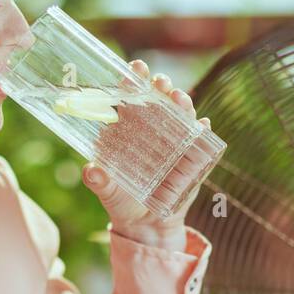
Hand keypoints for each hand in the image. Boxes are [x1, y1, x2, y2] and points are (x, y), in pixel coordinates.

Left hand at [81, 60, 211, 245]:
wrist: (147, 225)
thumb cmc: (122, 202)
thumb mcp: (108, 193)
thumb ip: (99, 182)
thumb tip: (91, 171)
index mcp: (129, 130)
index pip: (130, 98)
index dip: (133, 81)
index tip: (134, 68)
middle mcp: (153, 130)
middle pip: (158, 100)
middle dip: (160, 86)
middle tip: (159, 82)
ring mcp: (175, 141)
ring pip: (181, 115)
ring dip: (181, 104)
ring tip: (179, 99)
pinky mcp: (193, 157)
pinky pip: (200, 140)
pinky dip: (202, 131)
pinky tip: (202, 125)